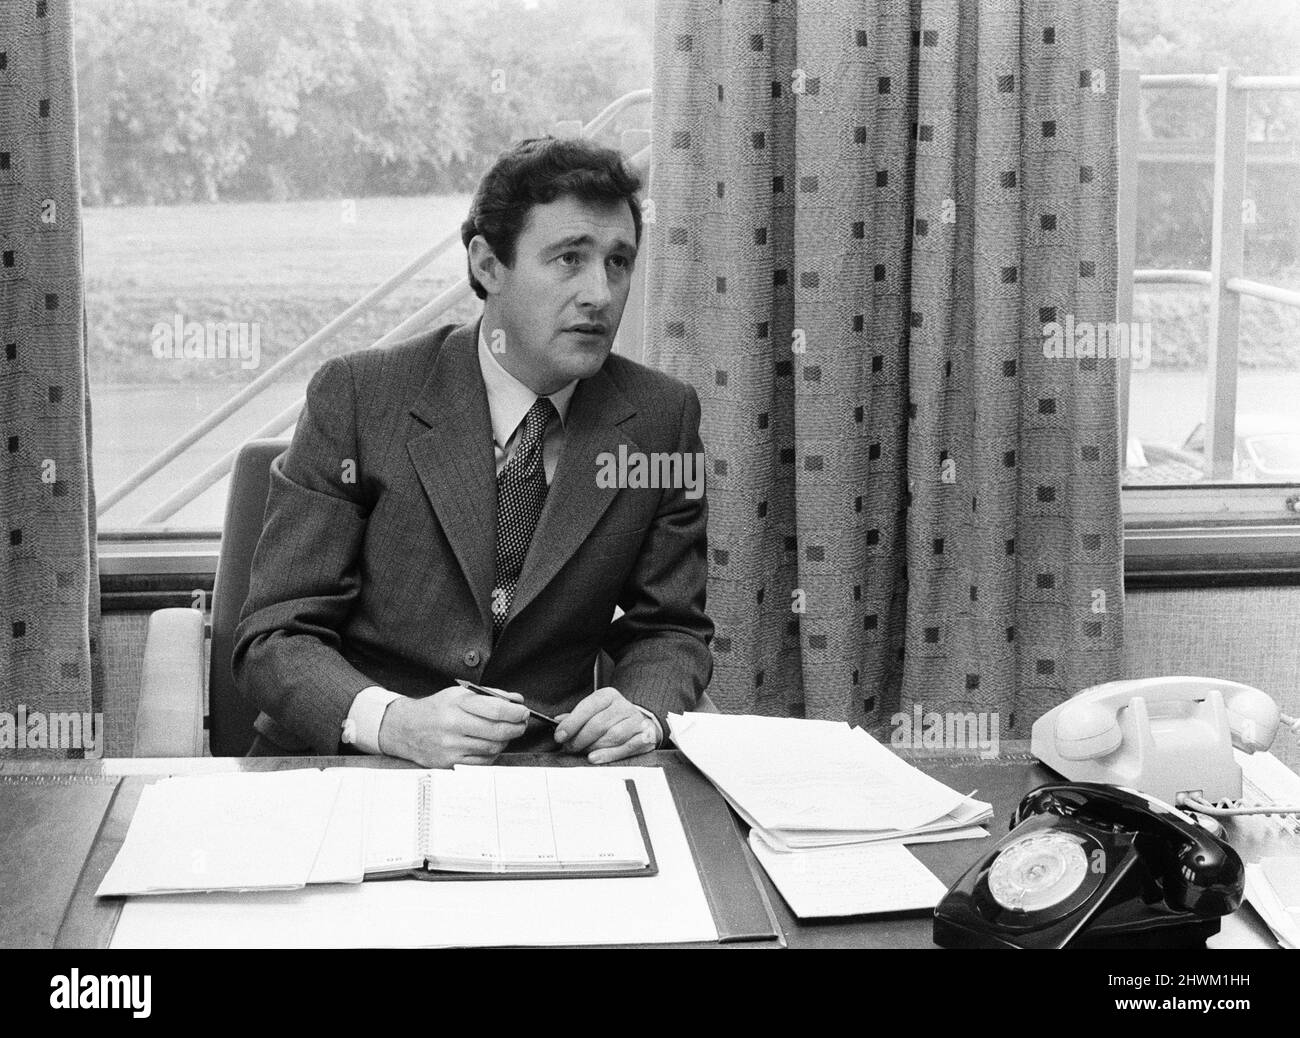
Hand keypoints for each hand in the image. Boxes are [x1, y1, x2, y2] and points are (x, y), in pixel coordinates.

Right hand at [378, 685, 528, 767]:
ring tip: (504, 733)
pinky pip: (481, 762)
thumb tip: (516, 700)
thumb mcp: (459, 694)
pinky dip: (492, 754)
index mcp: (456, 703)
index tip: (523, 712)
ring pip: (492, 748)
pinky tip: (490, 745)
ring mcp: (450, 747)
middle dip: (516, 728)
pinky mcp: (449, 763)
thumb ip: (490, 695)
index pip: (495, 710)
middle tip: (521, 724)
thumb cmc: (436, 709)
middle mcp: (452, 725)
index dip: (515, 712)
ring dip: (505, 741)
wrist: (404, 729)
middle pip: (497, 731)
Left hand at [553, 686, 657, 764]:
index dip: (572, 723)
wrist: (641, 722)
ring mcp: (636, 721)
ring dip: (594, 747)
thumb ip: (576, 717)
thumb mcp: (594, 712)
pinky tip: (596, 758)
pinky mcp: (645, 736)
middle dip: (581, 738)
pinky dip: (609, 754)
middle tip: (570, 748)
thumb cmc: (612, 718)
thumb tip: (557, 722)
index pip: (588, 707)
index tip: (560, 736)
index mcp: (608, 695)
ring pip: (613, 736)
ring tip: (583, 753)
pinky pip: (627, 747)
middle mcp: (623, 705)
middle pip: (599, 724)